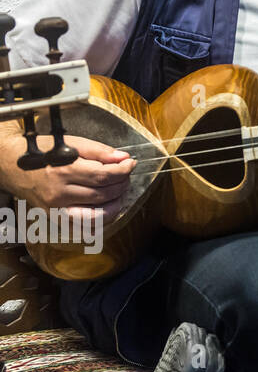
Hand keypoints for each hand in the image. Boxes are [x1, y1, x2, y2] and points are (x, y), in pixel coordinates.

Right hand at [0, 133, 136, 221]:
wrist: (12, 164)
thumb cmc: (43, 151)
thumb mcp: (72, 143)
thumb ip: (100, 151)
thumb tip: (123, 158)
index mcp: (63, 172)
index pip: (104, 176)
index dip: (123, 170)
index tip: (131, 163)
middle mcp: (59, 194)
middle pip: (103, 195)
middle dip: (122, 185)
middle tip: (126, 175)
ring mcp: (56, 210)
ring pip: (96, 217)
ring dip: (115, 205)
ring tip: (120, 192)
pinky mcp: (54, 219)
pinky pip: (82, 228)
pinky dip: (100, 222)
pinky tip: (107, 209)